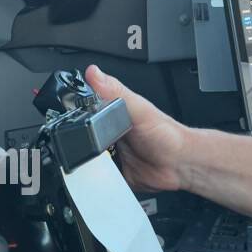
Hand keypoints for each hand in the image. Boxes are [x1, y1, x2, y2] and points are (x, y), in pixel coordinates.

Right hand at [85, 65, 190, 191]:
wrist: (180, 164)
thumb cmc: (166, 134)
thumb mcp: (138, 108)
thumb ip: (116, 91)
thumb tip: (94, 73)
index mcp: (112, 113)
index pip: (84, 111)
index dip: (74, 114)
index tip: (71, 120)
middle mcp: (108, 134)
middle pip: (81, 137)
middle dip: (80, 143)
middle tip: (95, 144)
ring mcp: (110, 154)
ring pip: (86, 158)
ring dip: (87, 162)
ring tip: (102, 159)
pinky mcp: (112, 174)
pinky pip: (96, 178)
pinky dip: (95, 178)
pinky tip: (103, 174)